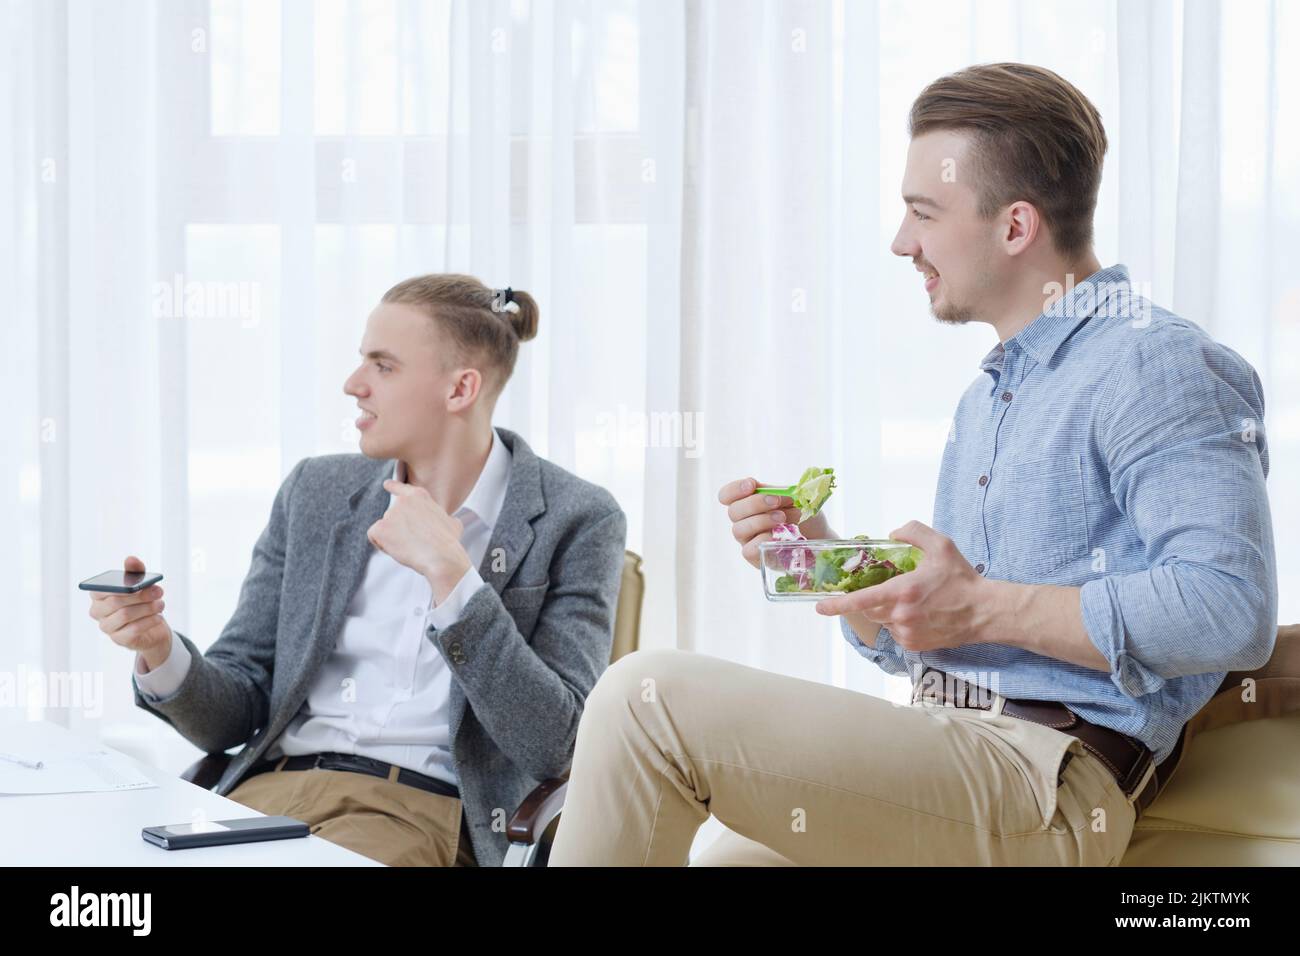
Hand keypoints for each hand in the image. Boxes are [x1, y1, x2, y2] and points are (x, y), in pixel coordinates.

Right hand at [89, 555, 171, 670]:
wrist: (152, 627)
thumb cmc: (142, 602)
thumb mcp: (141, 584)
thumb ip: (135, 571)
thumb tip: (130, 558)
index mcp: (98, 596)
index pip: (100, 590)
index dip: (120, 587)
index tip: (138, 584)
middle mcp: (98, 612)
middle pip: (115, 602)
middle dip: (140, 596)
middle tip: (159, 592)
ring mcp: (107, 627)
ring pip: (125, 615)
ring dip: (147, 608)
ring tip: (161, 604)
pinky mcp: (119, 639)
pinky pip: (133, 630)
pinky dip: (149, 621)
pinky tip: (159, 617)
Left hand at [368, 480, 471, 600]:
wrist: (441, 556)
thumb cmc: (448, 542)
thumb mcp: (453, 523)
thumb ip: (444, 518)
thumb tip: (451, 522)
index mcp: (420, 496)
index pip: (402, 488)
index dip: (393, 487)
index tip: (386, 484)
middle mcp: (402, 501)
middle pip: (392, 516)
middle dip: (399, 530)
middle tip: (414, 541)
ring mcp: (390, 513)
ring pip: (384, 528)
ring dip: (392, 539)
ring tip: (410, 547)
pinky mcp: (380, 527)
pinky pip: (374, 536)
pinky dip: (382, 544)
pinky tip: (397, 549)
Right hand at [718, 476, 834, 569]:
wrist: (818, 536)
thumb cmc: (803, 515)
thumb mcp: (796, 498)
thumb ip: (783, 493)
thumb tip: (776, 494)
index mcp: (748, 502)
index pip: (727, 495)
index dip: (735, 489)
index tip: (752, 484)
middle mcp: (743, 521)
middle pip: (733, 511)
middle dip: (755, 503)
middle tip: (776, 501)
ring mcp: (748, 540)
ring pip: (739, 530)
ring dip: (761, 521)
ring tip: (783, 518)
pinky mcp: (756, 557)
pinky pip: (748, 550)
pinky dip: (763, 540)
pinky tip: (778, 537)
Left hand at [814, 520, 988, 651]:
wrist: (985, 612)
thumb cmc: (962, 579)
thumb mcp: (941, 545)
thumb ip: (914, 532)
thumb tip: (893, 533)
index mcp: (903, 591)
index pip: (862, 600)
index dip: (838, 604)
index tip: (820, 607)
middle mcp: (901, 615)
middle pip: (871, 609)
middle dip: (875, 598)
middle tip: (896, 589)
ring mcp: (907, 633)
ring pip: (883, 621)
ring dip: (889, 611)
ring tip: (915, 602)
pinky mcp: (915, 645)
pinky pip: (895, 633)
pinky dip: (900, 624)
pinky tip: (921, 615)